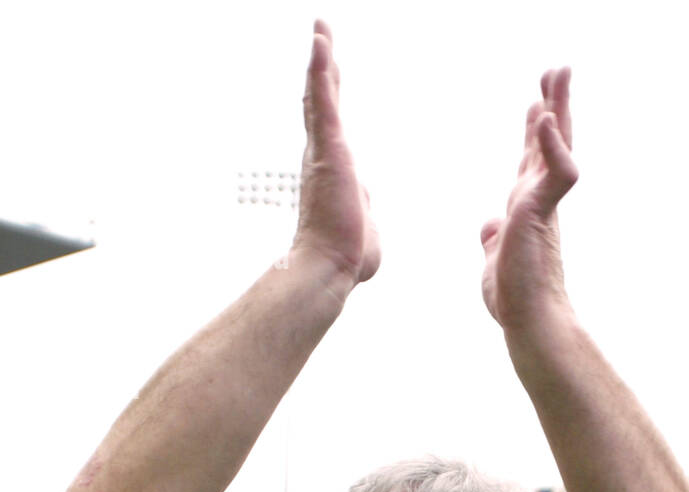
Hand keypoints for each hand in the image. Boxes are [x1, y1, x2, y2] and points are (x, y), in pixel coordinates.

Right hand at [291, 21, 379, 288]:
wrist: (332, 265)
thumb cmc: (347, 257)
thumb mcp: (365, 232)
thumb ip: (366, 221)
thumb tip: (366, 230)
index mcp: (333, 173)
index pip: (330, 129)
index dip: (329, 101)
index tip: (331, 76)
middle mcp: (321, 156)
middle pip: (321, 103)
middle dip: (323, 69)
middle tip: (321, 37)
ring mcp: (323, 150)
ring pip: (320, 95)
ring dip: (321, 59)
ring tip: (321, 29)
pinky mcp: (327, 147)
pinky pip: (322, 99)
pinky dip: (320, 69)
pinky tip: (321, 40)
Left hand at [481, 67, 578, 330]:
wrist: (528, 322)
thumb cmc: (515, 299)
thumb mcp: (495, 259)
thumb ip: (494, 237)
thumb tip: (489, 226)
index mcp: (527, 209)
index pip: (532, 162)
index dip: (535, 132)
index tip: (537, 104)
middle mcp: (538, 201)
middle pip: (549, 143)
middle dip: (554, 105)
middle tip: (558, 70)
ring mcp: (541, 205)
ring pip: (555, 148)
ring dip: (558, 109)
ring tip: (558, 75)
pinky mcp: (540, 214)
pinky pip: (554, 174)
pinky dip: (551, 146)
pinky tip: (544, 118)